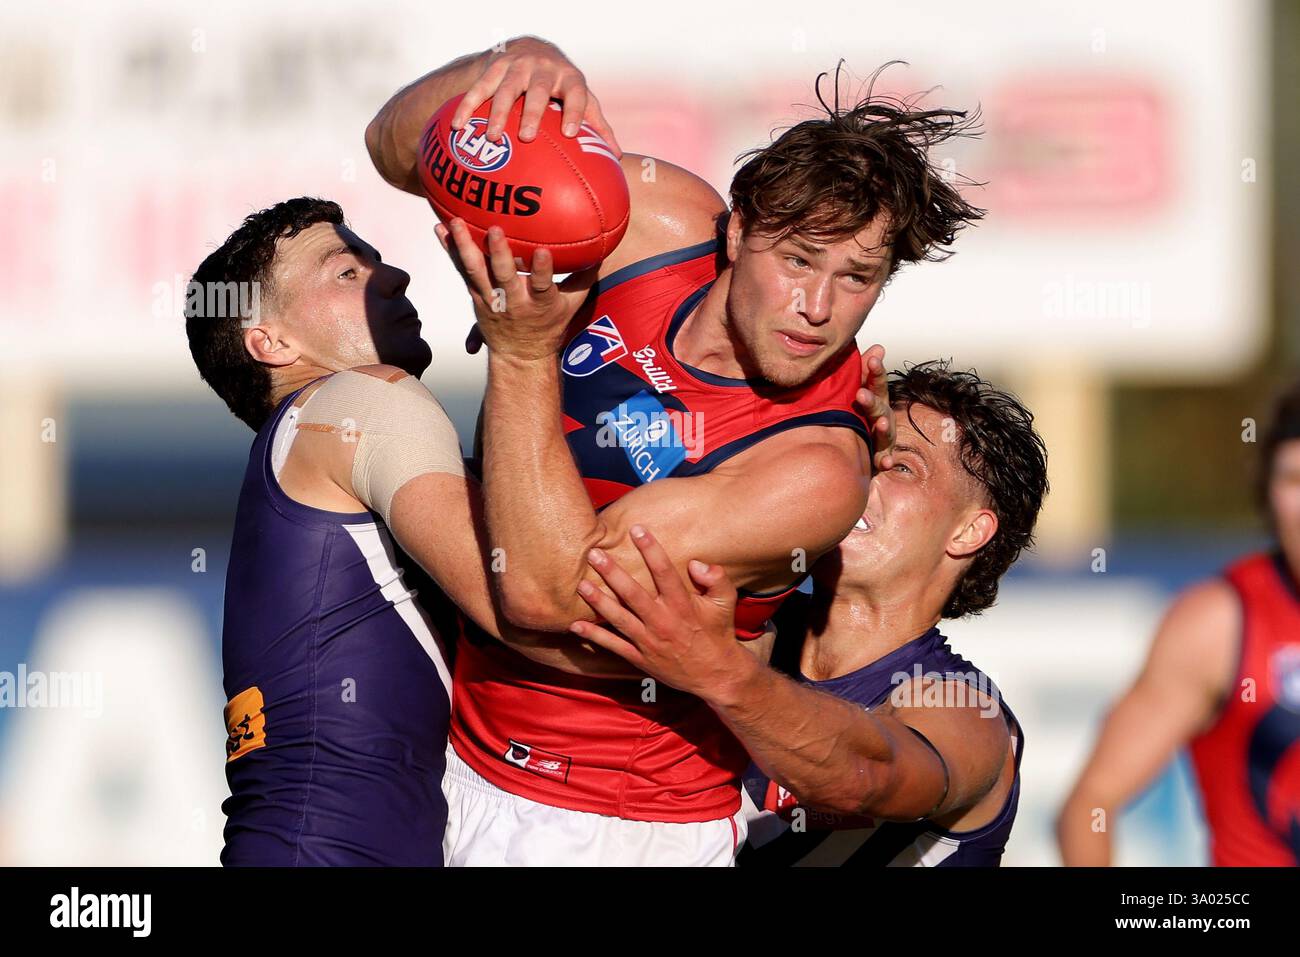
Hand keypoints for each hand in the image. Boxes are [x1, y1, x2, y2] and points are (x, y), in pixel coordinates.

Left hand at [437, 218, 595, 359]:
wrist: (520, 354)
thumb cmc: (550, 325)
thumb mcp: (572, 306)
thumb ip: (584, 279)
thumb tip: (603, 249)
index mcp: (539, 304)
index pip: (543, 286)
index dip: (543, 270)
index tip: (543, 252)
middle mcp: (513, 302)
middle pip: (504, 277)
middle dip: (499, 254)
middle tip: (496, 230)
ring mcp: (490, 300)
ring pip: (476, 271)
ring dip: (465, 246)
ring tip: (455, 222)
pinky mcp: (475, 296)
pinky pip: (461, 270)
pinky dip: (450, 250)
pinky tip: (440, 229)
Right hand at [451, 36, 620, 153]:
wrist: (530, 49)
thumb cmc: (561, 85)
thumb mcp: (579, 98)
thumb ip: (596, 125)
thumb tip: (616, 156)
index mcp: (569, 78)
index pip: (576, 93)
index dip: (574, 112)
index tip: (571, 134)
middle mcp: (544, 69)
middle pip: (538, 89)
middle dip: (533, 112)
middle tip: (528, 136)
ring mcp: (516, 67)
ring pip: (506, 89)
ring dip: (498, 114)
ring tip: (494, 139)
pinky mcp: (494, 68)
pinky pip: (478, 88)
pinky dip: (468, 106)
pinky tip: (459, 126)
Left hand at [568, 525, 755, 699]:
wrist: (716, 676)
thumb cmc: (719, 633)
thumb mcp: (726, 603)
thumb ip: (716, 579)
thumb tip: (696, 562)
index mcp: (683, 606)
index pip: (664, 573)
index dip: (651, 549)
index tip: (637, 529)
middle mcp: (663, 622)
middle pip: (633, 594)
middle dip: (612, 573)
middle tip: (593, 554)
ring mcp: (649, 641)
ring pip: (619, 619)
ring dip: (598, 602)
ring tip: (581, 585)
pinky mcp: (640, 658)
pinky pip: (614, 646)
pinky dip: (594, 637)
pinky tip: (576, 625)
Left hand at [856, 343, 894, 471]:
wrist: (857, 453)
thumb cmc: (860, 417)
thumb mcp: (861, 392)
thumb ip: (864, 372)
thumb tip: (879, 347)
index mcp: (875, 400)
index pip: (876, 384)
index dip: (876, 372)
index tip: (873, 359)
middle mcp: (882, 418)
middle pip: (880, 407)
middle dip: (872, 401)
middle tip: (861, 394)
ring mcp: (882, 438)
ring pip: (885, 433)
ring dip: (883, 428)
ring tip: (879, 424)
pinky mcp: (878, 458)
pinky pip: (883, 460)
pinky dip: (886, 461)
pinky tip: (886, 463)